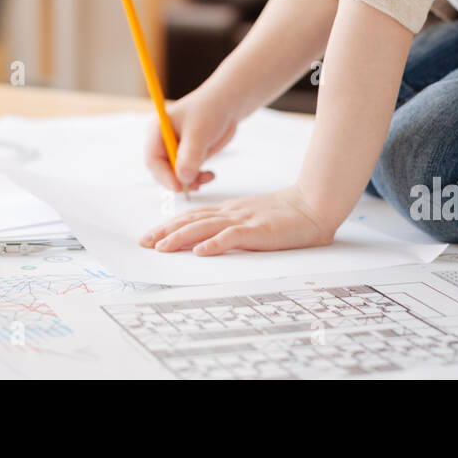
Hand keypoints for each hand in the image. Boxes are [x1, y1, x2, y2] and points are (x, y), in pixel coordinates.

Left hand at [139, 185, 335, 255]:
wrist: (313, 205)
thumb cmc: (286, 216)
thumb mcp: (252, 218)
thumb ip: (232, 226)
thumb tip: (209, 240)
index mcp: (229, 211)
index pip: (192, 217)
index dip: (169, 225)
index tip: (150, 236)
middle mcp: (231, 213)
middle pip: (191, 221)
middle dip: (165, 231)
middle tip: (143, 243)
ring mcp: (243, 220)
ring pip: (205, 228)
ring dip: (180, 238)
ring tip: (161, 247)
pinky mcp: (258, 230)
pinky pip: (232, 237)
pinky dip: (215, 244)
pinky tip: (200, 252)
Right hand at [144, 85, 238, 192]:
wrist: (227, 104)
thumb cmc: (210, 109)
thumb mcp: (199, 132)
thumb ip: (190, 155)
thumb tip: (183, 178)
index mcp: (158, 131)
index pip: (153, 159)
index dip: (164, 175)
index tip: (178, 186)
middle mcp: (163, 142)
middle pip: (162, 170)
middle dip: (178, 180)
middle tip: (195, 185)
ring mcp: (176, 149)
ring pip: (176, 175)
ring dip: (191, 181)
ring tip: (207, 177)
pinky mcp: (188, 155)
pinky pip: (188, 174)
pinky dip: (198, 178)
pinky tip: (210, 174)